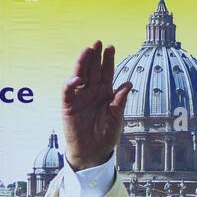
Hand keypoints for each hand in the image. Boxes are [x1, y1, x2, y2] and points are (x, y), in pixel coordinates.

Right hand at [62, 41, 132, 169]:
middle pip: (93, 70)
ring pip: (80, 76)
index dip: (108, 60)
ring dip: (82, 64)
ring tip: (86, 51)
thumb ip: (120, 102)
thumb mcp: (116, 119)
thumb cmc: (105, 137)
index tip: (110, 47)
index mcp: (105, 93)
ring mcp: (80, 98)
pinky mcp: (68, 107)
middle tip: (97, 42)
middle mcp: (92, 92)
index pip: (106, 72)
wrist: (92, 153)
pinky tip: (76, 78)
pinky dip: (70, 85)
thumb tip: (128, 83)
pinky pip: (68, 93)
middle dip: (95, 56)